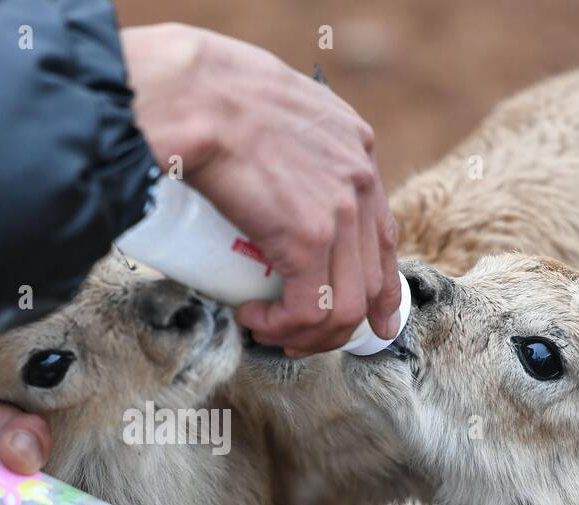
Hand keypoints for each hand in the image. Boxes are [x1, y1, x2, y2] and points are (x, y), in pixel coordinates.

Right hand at [122, 24, 400, 355]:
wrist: (195, 96)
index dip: (378, 291)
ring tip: (266, 329)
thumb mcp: (276, 105)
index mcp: (356, 149)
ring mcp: (340, 212)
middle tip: (292, 337)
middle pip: (369, 283)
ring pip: (344, 308)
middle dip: (333, 327)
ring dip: (305, 334)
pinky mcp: (308, 238)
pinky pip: (309, 310)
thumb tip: (265, 172)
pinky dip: (281, 327)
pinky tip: (253, 318)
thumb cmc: (211, 93)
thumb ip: (286, 138)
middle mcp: (361, 181)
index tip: (372, 322)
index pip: (383, 238)